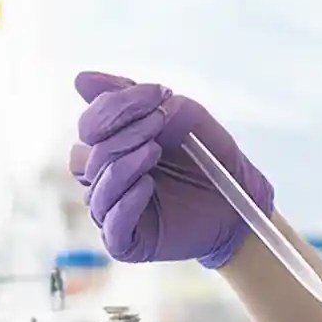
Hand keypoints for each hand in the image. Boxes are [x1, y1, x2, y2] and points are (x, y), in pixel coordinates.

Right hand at [70, 71, 273, 266]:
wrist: (241, 197)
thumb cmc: (208, 155)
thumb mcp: (176, 114)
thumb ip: (128, 97)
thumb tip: (80, 80)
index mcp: (109, 147)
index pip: (90, 125)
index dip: (115, 107)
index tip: (159, 94)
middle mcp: (103, 179)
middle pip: (86, 155)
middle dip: (123, 134)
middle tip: (159, 123)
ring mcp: (111, 211)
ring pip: (96, 187)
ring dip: (125, 164)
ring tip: (155, 151)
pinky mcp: (125, 241)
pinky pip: (111, 224)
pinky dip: (127, 201)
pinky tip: (148, 185)